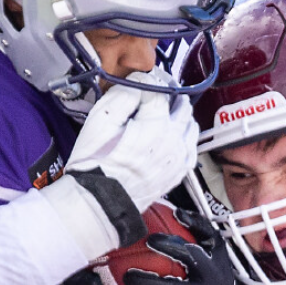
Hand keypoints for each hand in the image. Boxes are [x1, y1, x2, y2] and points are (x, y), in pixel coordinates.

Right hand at [66, 74, 199, 213]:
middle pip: (180, 106)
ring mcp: (178, 158)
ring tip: (163, 114)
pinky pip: (190, 148)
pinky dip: (184, 137)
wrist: (99, 201)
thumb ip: (124, 94)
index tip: (138, 83)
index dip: (147, 83)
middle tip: (152, 95)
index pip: (159, 91)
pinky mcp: (177, 173)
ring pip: (190, 126)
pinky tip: (172, 136)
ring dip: (179, 116)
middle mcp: (174, 140)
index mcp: (156, 124)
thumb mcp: (101, 119)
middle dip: (167, 96)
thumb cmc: (96, 162)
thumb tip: (140, 83)